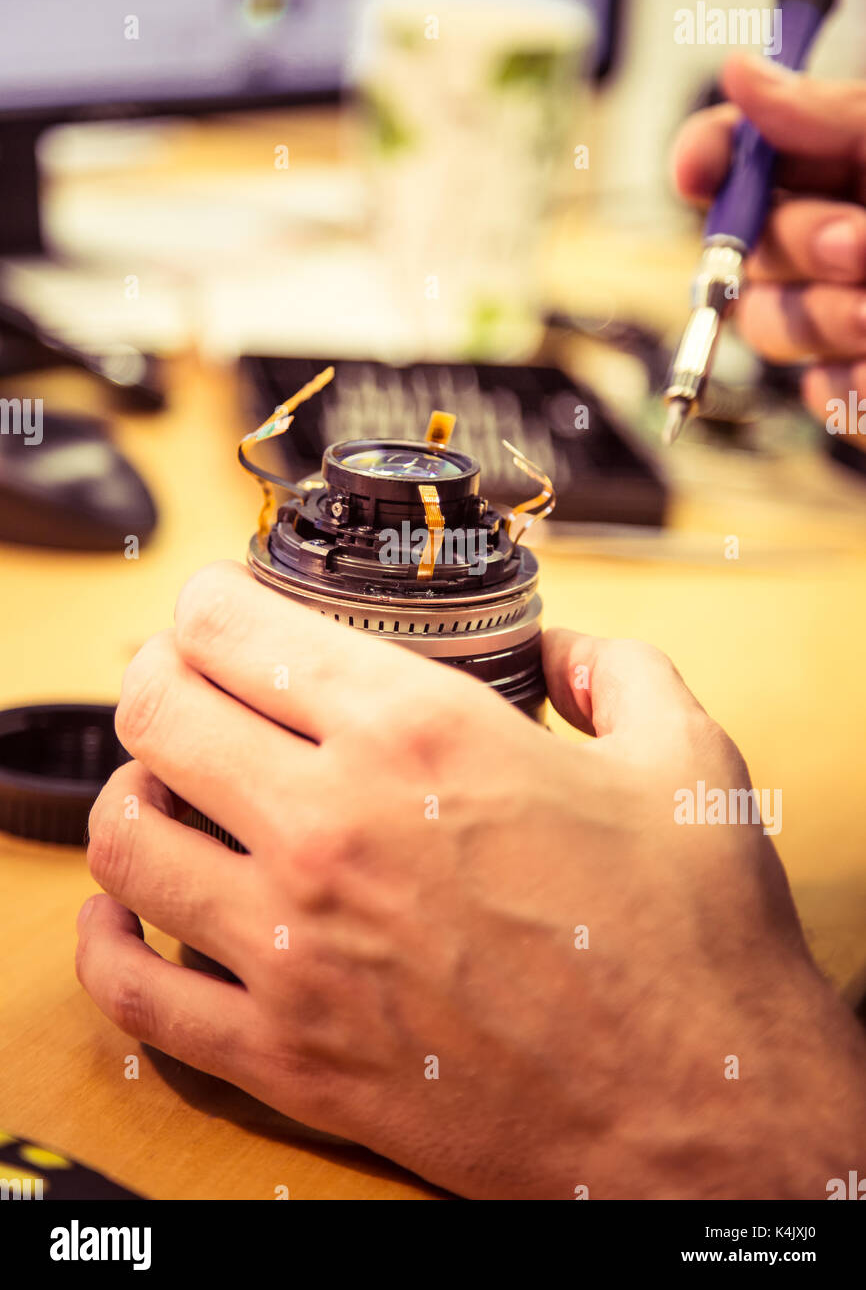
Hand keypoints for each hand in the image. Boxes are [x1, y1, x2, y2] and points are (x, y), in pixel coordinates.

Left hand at [77, 561, 865, 1198]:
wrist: (699, 1117)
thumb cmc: (691, 945)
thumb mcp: (685, 759)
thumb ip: (615, 672)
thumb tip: (567, 654)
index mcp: (420, 736)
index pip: (235, 628)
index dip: (209, 598)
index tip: (219, 603)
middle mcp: (332, 828)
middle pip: (157, 712)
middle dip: (157, 674)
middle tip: (181, 676)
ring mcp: (293, 949)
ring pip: (125, 839)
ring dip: (132, 793)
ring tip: (168, 788)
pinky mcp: (284, 1054)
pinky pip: (133, 989)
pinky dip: (107, 940)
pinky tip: (128, 915)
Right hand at [672, 53, 865, 443]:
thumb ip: (830, 116)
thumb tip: (741, 73)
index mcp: (844, 172)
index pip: (742, 161)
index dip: (710, 160)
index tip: (699, 169)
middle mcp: (831, 245)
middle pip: (742, 251)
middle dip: (792, 248)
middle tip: (857, 244)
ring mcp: (841, 323)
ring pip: (769, 328)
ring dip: (824, 319)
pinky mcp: (858, 395)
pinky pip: (819, 397)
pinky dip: (854, 387)